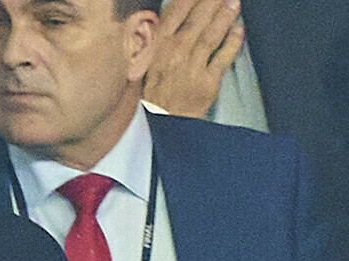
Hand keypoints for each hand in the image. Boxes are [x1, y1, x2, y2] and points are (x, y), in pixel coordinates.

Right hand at [143, 0, 244, 117]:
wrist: (159, 124)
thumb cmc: (151, 94)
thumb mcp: (144, 64)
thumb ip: (157, 41)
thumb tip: (169, 16)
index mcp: (156, 48)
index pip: (175, 14)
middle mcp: (174, 55)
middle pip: (197, 21)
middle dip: (211, 2)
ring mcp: (191, 68)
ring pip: (211, 36)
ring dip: (224, 17)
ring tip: (234, 2)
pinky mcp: (207, 82)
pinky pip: (223, 58)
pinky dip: (232, 43)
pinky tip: (239, 30)